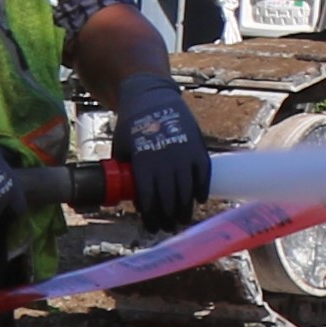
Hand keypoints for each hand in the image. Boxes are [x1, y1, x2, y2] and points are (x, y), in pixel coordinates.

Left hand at [115, 73, 213, 233]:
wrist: (153, 98)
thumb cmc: (132, 126)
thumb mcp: (121, 149)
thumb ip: (124, 171)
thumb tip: (122, 195)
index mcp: (144, 163)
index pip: (149, 198)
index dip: (151, 216)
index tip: (151, 227)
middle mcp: (166, 162)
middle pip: (170, 199)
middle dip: (168, 217)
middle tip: (167, 228)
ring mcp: (184, 155)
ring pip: (187, 190)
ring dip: (185, 209)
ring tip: (182, 220)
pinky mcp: (198, 148)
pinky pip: (204, 174)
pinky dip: (202, 189)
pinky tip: (199, 200)